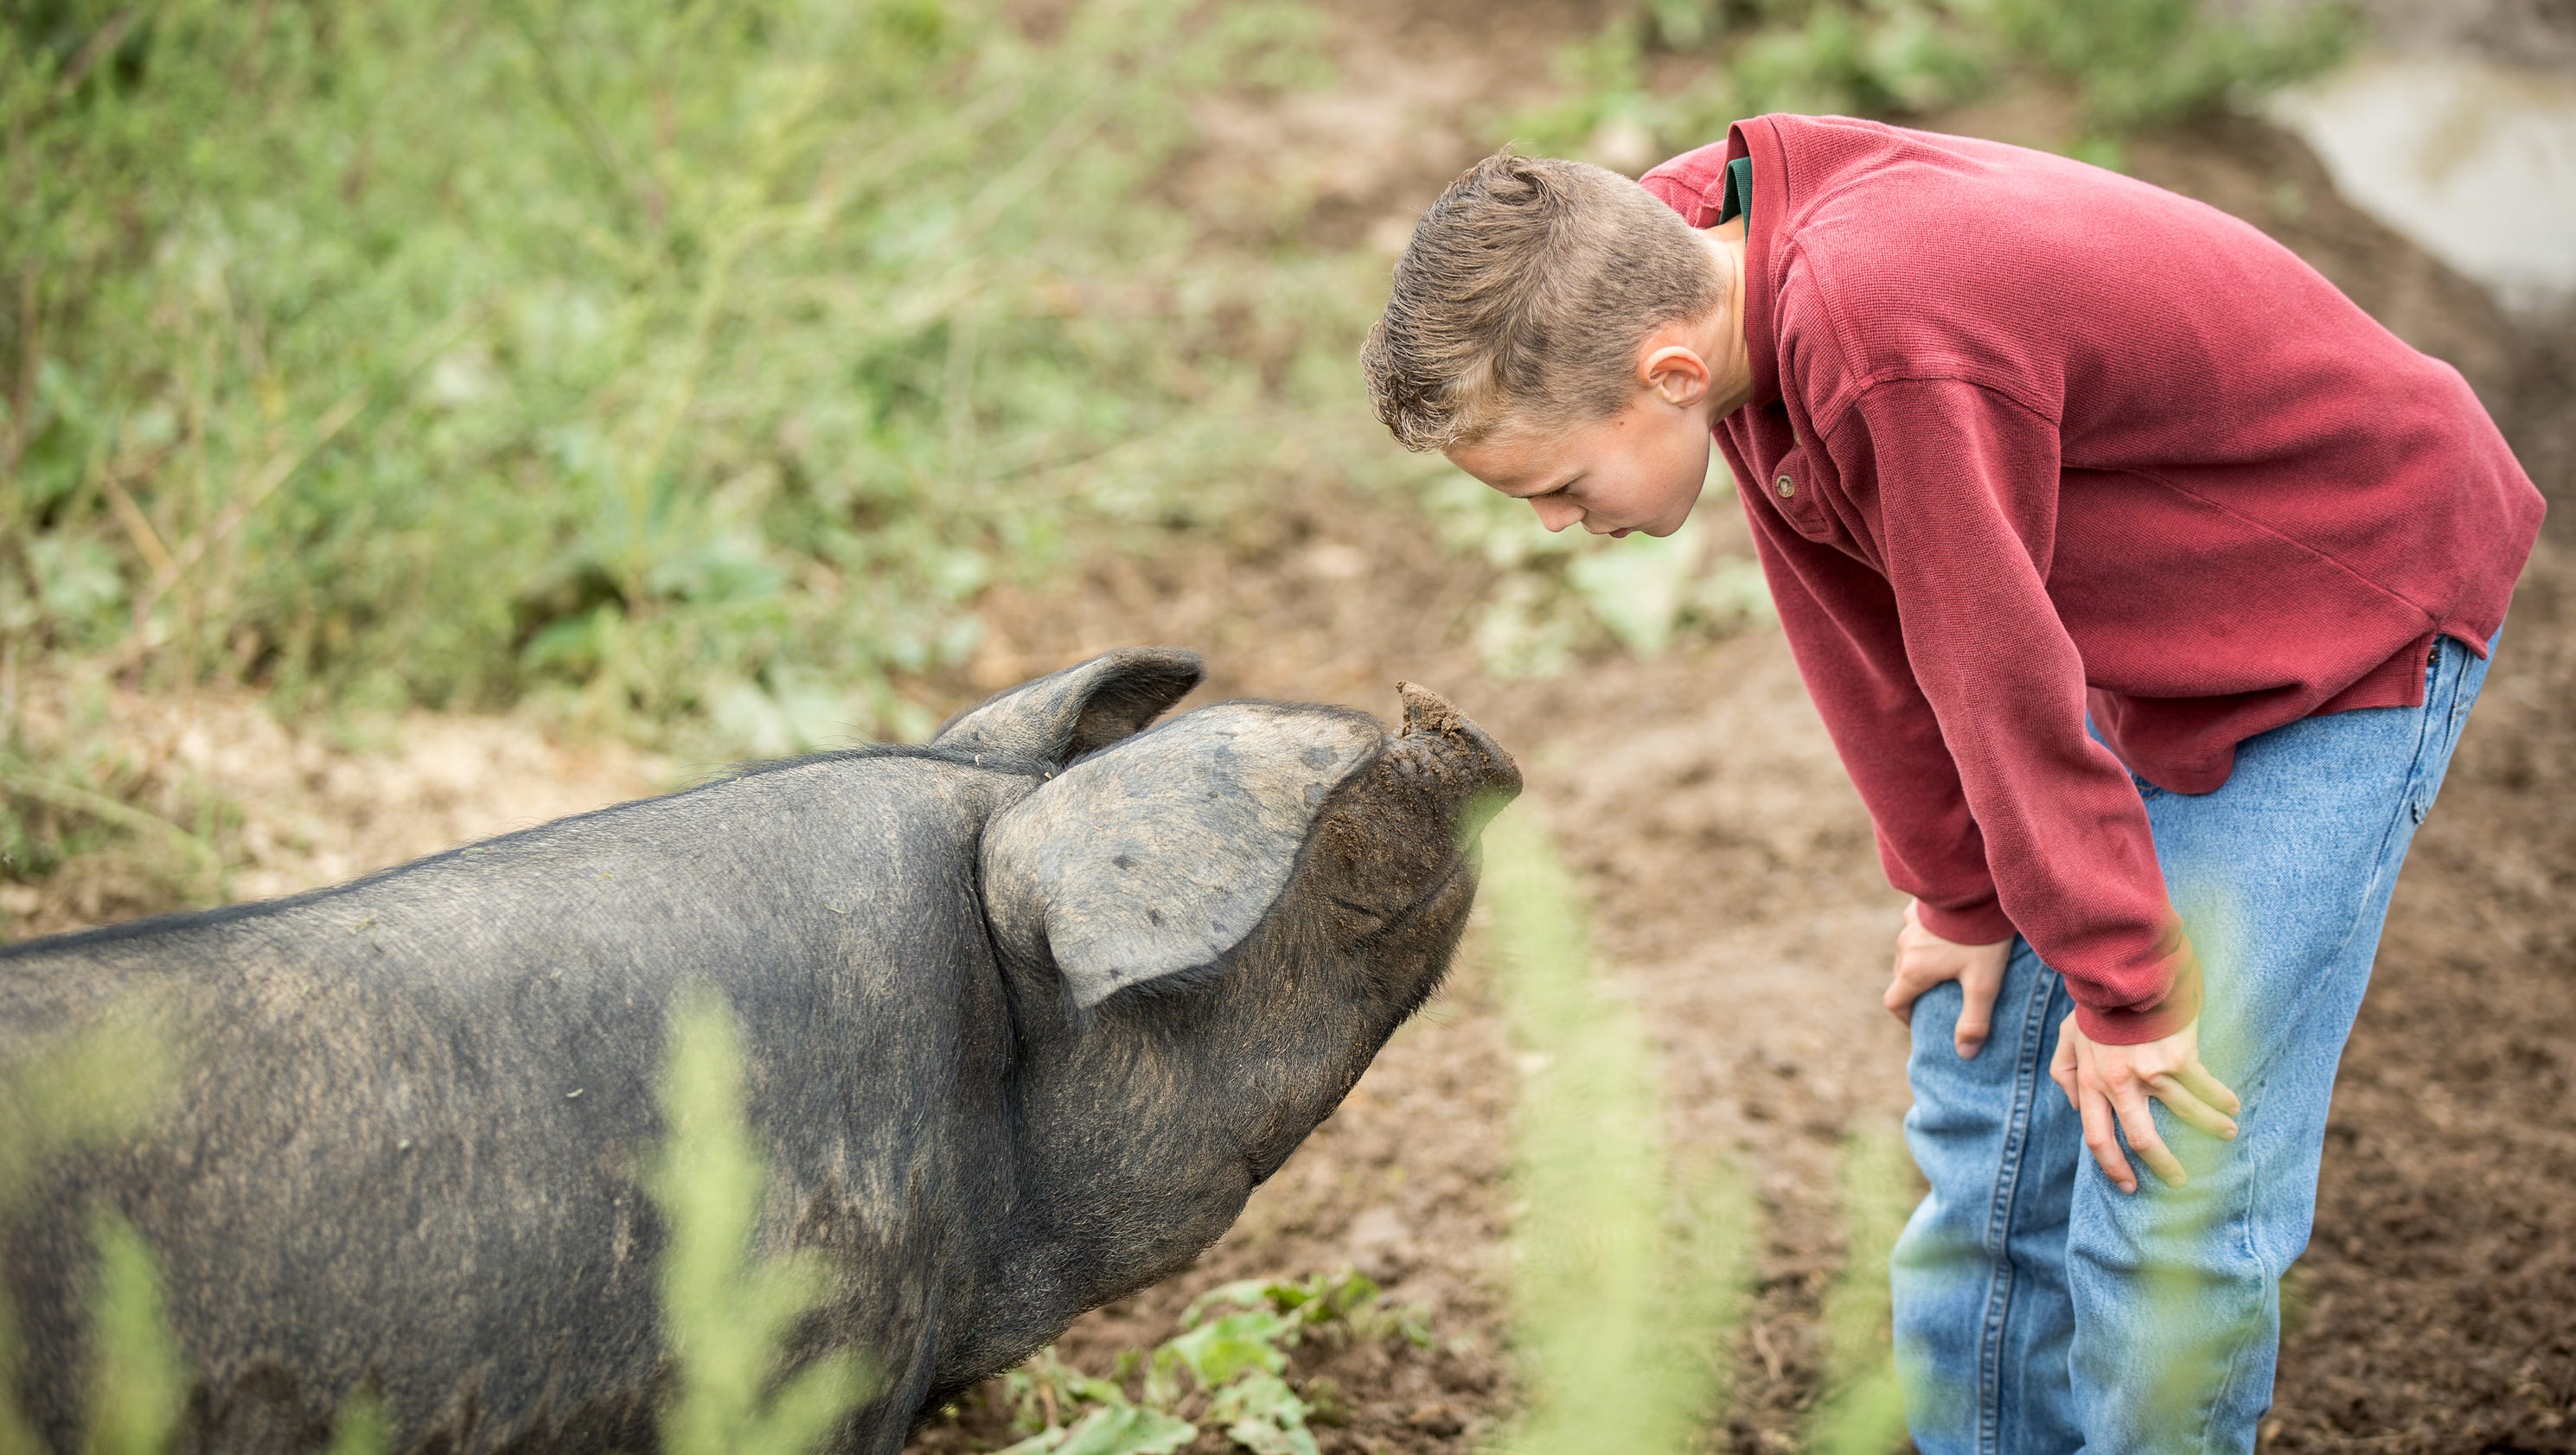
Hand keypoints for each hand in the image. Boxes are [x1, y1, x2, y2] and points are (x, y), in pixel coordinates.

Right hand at [1883, 899, 2011, 1057]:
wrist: (1975, 889)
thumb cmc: (1979, 939)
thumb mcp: (1983, 983)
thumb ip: (1975, 1020)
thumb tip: (1965, 1054)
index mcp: (1914, 971)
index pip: (1894, 1002)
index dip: (1905, 1016)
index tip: (1920, 1020)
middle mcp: (1904, 948)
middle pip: (1901, 976)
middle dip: (1916, 988)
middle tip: (1940, 994)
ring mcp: (1908, 925)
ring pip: (1908, 951)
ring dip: (1921, 960)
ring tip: (1948, 962)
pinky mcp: (1918, 906)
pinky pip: (1916, 927)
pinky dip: (1926, 936)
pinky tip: (1947, 932)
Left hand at [2049, 1015, 2240, 1192]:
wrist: (2122, 972)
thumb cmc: (2096, 1005)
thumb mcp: (2068, 1037)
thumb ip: (2066, 1073)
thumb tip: (2078, 1109)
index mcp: (2090, 1082)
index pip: (2098, 1138)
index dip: (2112, 1168)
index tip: (2129, 1185)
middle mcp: (2118, 1084)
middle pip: (2142, 1140)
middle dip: (2164, 1166)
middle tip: (2179, 1180)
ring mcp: (2149, 1072)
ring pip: (2185, 1116)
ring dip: (2210, 1129)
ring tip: (2226, 1133)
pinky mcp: (2178, 1057)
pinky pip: (2205, 1088)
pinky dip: (2221, 1100)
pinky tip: (2232, 1105)